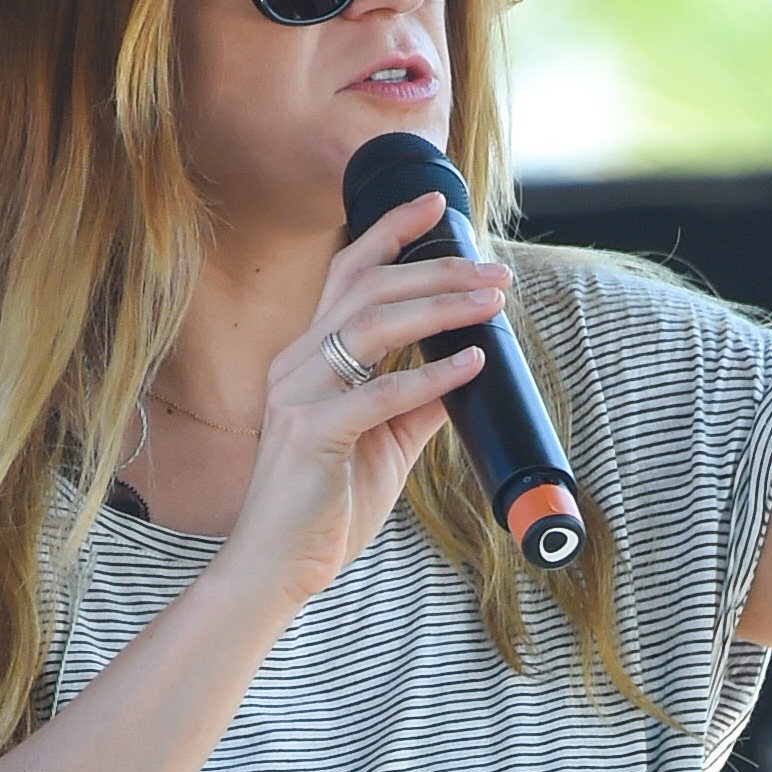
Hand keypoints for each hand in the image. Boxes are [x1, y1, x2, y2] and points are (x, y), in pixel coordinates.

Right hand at [215, 195, 503, 615]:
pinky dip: (430, 376)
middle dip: (436, 270)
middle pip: (367, 288)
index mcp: (307, 358)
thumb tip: (464, 372)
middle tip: (494, 269)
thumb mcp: (383, 446)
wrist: (278, 568)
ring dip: (440, 307)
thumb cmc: (324, 508)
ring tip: (491, 300)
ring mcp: (298, 396)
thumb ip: (416, 405)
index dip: (389, 232)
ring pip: (371, 326)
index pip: (348, 275)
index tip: (436, 203)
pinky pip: (378, 394)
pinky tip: (472, 363)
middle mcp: (296, 364)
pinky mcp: (311, 435)